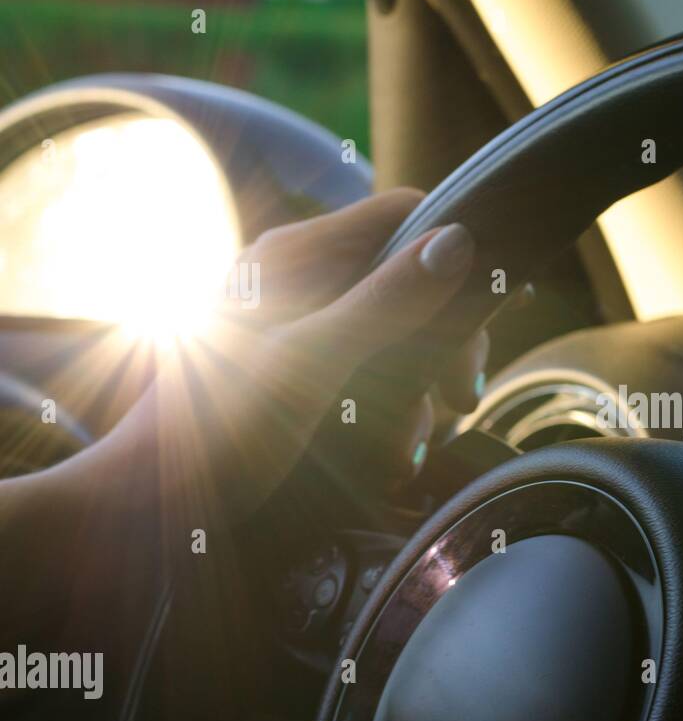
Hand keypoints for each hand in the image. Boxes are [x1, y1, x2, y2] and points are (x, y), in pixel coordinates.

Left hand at [71, 188, 485, 522]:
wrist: (150, 506)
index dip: (456, 247)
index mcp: (299, 255)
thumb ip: (387, 302)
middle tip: (461, 399)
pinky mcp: (304, 375)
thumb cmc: (219, 429)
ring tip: (407, 451)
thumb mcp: (314, 363)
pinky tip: (391, 457)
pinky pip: (374, 376)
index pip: (403, 215)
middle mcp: (304, 281)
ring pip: (400, 337)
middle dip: (446, 343)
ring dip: (420, 394)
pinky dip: (393, 413)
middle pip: (412, 283)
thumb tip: (461, 242)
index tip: (495, 307)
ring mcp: (304, 328)